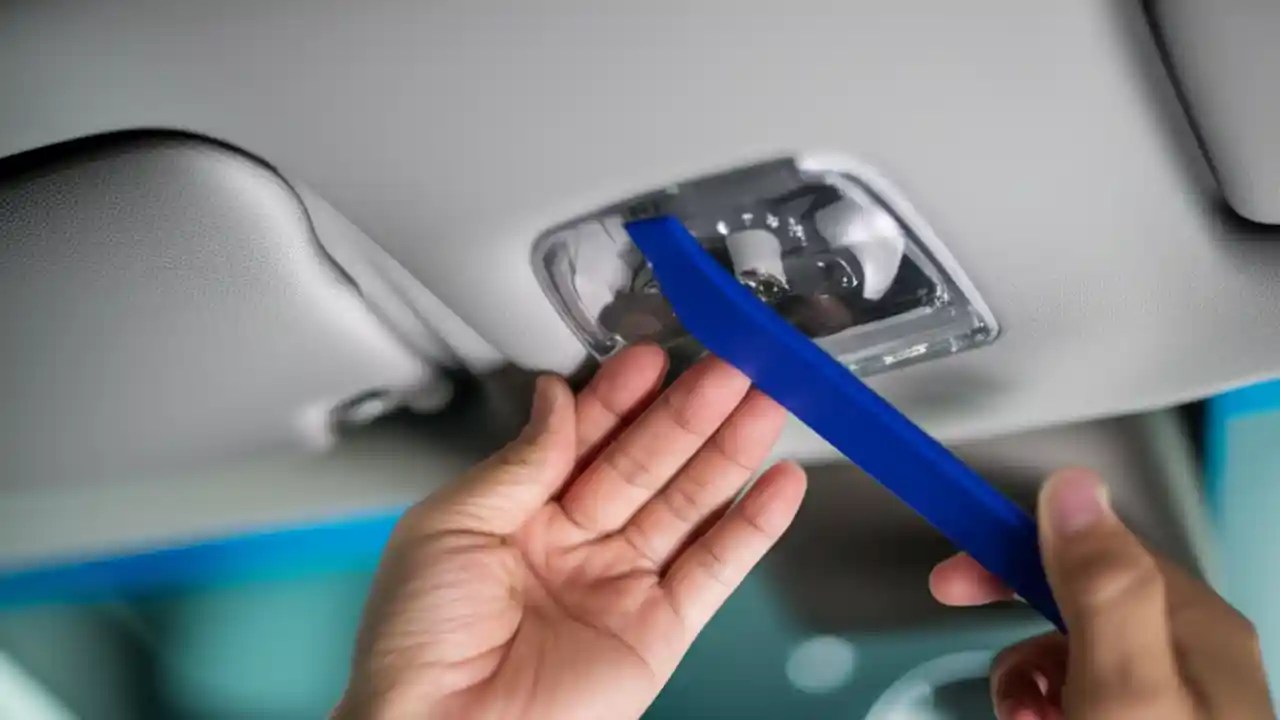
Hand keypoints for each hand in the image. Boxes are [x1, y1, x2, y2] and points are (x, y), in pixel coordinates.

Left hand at [335, 346, 806, 718]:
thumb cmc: (416, 645)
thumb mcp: (449, 526)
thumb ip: (518, 462)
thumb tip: (556, 399)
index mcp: (516, 517)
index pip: (580, 440)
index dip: (619, 398)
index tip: (653, 358)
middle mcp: (572, 547)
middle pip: (643, 464)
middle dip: (687, 413)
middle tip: (728, 367)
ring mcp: (618, 587)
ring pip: (686, 506)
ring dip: (728, 454)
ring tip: (764, 402)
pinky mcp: (656, 632)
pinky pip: (714, 570)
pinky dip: (752, 528)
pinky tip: (778, 485)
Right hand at [929, 468, 1273, 719]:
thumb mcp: (1128, 690)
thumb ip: (1103, 587)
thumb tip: (1075, 487)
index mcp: (1192, 628)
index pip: (1094, 548)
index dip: (1015, 550)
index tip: (951, 577)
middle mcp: (1189, 659)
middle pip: (1083, 602)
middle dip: (1016, 617)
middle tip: (957, 624)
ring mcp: (1173, 707)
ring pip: (1078, 660)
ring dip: (1029, 681)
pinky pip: (1086, 704)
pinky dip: (1048, 713)